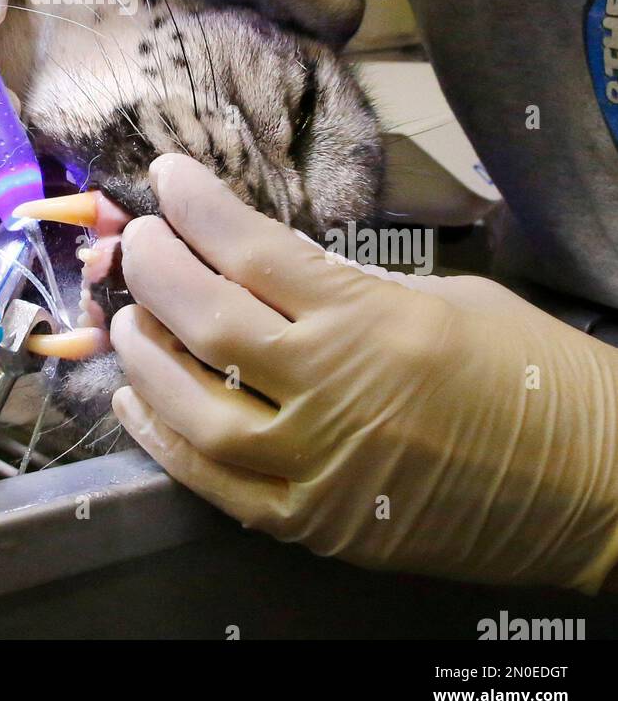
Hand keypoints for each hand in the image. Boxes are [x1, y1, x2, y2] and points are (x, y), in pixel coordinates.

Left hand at [111, 154, 617, 592]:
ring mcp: (319, 468)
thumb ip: (349, 286)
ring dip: (147, 354)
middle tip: (140, 238)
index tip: (168, 175)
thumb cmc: (531, 373)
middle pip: (210, 319)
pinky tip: (138, 400)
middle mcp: (336, 392)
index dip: (199, 206)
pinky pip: (215, 486)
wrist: (596, 486)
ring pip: (196, 408)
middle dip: (158, 267)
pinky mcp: (314, 524)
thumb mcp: (446, 298)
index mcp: (375, 321)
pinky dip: (164, 441)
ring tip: (129, 316)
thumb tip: (266, 265)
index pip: (255, 251)